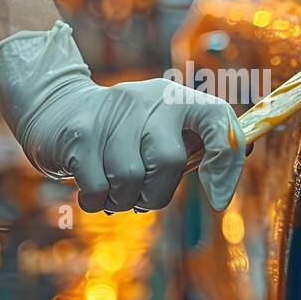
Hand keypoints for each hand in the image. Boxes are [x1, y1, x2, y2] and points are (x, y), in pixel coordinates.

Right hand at [0, 21, 245, 212]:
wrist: (59, 108)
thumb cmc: (125, 132)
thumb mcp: (164, 129)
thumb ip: (200, 142)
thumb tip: (241, 151)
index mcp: (178, 99)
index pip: (218, 120)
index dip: (226, 162)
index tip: (218, 197)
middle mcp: (149, 99)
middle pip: (169, 162)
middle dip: (156, 193)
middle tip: (142, 196)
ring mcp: (112, 112)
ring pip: (128, 178)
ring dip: (122, 199)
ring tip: (114, 190)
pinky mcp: (81, 131)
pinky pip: (96, 186)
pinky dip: (96, 200)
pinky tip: (92, 189)